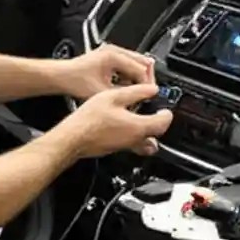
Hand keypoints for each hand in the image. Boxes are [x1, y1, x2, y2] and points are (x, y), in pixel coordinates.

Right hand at [56, 83, 172, 158]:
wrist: (73, 138)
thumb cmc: (89, 119)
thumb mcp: (114, 97)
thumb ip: (136, 92)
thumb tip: (151, 89)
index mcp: (138, 126)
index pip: (163, 122)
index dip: (167, 113)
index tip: (165, 107)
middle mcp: (135, 139)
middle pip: (157, 134)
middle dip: (159, 122)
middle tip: (157, 112)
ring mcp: (126, 146)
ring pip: (146, 142)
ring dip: (148, 131)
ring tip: (143, 119)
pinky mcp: (116, 149)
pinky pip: (133, 144)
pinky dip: (135, 135)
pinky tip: (126, 125)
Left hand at [59, 44, 154, 100]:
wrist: (61, 76)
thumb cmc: (75, 81)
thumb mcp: (102, 91)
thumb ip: (123, 92)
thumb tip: (138, 95)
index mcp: (114, 56)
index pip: (140, 69)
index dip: (147, 83)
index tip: (149, 93)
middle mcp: (113, 50)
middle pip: (142, 62)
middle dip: (146, 77)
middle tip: (148, 91)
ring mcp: (111, 51)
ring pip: (136, 61)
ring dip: (138, 75)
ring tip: (137, 89)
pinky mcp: (108, 55)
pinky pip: (127, 62)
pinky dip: (130, 73)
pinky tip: (127, 84)